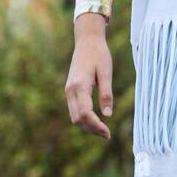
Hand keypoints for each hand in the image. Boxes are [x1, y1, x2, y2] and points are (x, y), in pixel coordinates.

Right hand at [65, 13, 113, 139]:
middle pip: (78, 119)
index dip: (96, 126)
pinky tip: (96, 120)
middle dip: (92, 129)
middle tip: (107, 135)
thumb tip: (108, 115)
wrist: (87, 41)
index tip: (108, 133)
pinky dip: (84, 119)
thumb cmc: (99, 54)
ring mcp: (68, 90)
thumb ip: (106, 94)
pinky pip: (74, 110)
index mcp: (80, 86)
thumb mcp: (106, 73)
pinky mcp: (70, 90)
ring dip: (87, 126)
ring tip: (103, 130)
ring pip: (74, 116)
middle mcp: (70, 90)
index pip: (86, 113)